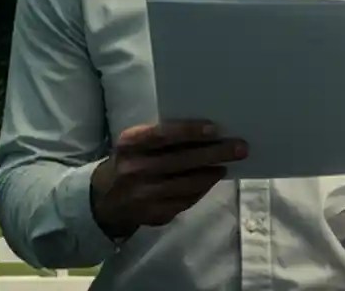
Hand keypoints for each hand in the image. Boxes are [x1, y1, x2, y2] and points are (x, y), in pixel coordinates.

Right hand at [90, 120, 247, 238]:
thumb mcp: (136, 144)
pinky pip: (185, 200)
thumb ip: (162, 136)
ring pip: (187, 184)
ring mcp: (143, 195)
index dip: (189, 131)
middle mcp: (134, 170)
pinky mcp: (153, 214)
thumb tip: (208, 130)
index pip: (162, 136)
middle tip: (241, 147)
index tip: (215, 129)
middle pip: (181, 161)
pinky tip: (212, 178)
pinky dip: (202, 188)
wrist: (104, 200)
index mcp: (130, 145)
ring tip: (228, 163)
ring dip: (212, 173)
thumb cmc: (131, 160)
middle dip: (215, 153)